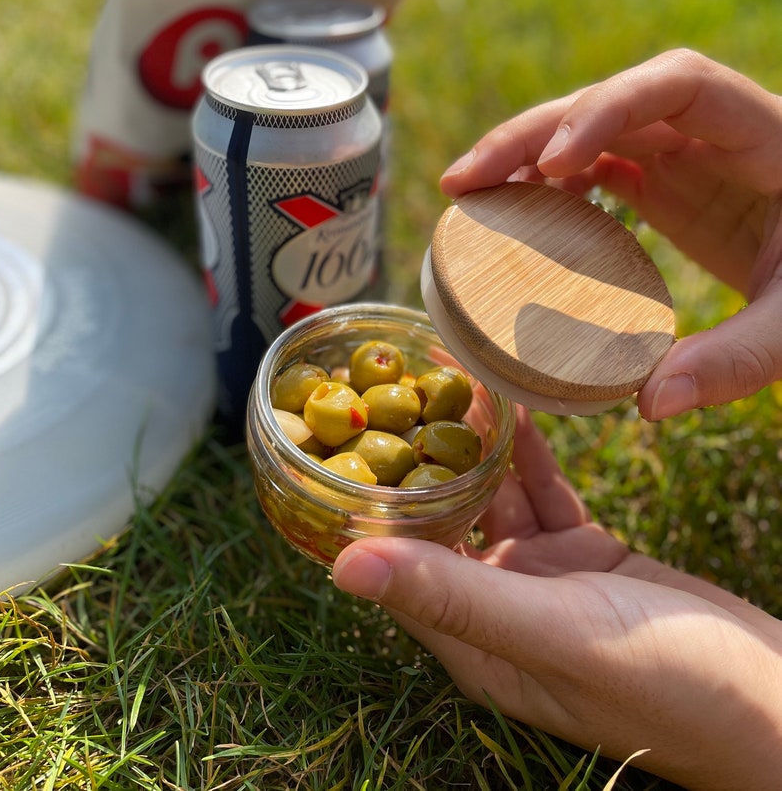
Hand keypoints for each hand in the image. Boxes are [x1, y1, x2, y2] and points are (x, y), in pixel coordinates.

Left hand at [332, 405, 781, 789]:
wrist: (771, 695)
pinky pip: (542, 493)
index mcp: (468, 637)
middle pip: (442, 521)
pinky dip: (529, 455)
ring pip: (494, 499)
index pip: (395, 563)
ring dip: (479, 449)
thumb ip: (452, 597)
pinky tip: (517, 407)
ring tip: (459, 385)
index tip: (354, 438)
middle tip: (410, 392)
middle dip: (426, 460)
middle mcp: (494, 605)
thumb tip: (343, 568)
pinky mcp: (581, 554)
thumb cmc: (664, 683)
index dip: (372, 505)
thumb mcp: (550, 633)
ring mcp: (539, 578)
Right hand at [439, 49, 781, 419]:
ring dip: (526, 156)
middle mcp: (714, 132)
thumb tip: (649, 403)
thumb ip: (735, 360)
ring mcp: (688, 156)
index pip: (676, 86)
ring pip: (593, 130)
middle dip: (531, 135)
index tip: (550, 162)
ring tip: (471, 197)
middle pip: (611, 102)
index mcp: (762, 135)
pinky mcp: (668, 184)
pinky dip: (552, 185)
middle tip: (464, 181)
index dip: (605, 110)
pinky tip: (518, 214)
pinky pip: (599, 166)